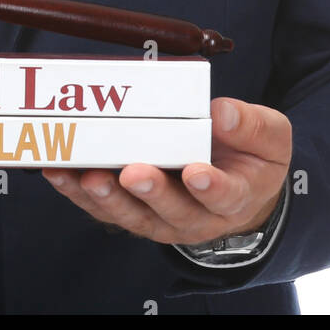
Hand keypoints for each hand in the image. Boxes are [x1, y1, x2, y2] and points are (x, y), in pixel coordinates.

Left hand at [41, 97, 290, 245]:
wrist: (239, 187)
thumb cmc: (251, 157)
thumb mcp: (270, 137)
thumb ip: (251, 125)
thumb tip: (222, 111)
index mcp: (236, 196)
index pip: (225, 196)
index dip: (210, 186)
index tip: (196, 172)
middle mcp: (197, 216)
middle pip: (172, 211)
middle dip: (151, 192)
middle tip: (133, 172)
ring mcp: (162, 218)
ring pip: (133, 215)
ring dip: (108, 198)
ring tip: (87, 177)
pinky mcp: (135, 212)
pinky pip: (105, 208)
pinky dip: (80, 193)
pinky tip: (60, 173)